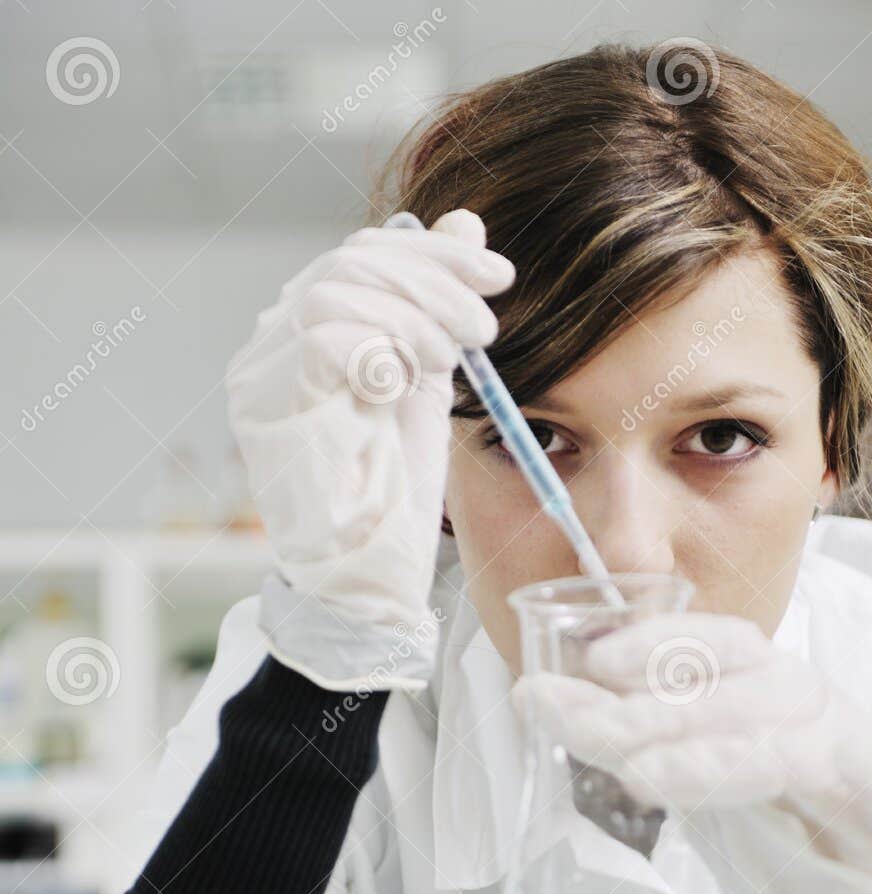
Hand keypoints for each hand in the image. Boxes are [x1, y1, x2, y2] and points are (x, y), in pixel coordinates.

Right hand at [225, 210, 514, 690]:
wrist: (366, 577)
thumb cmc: (393, 493)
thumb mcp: (428, 382)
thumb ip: (435, 307)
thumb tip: (465, 226)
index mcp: (308, 332)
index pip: (362, 255)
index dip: (434, 254)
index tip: (497, 276)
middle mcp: (273, 346)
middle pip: (348, 263)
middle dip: (432, 283)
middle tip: (483, 326)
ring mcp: (261, 375)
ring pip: (334, 294)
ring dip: (411, 318)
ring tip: (450, 359)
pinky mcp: (266, 409)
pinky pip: (320, 342)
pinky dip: (376, 350)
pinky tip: (402, 384)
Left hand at [511, 611, 871, 893]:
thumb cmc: (776, 825)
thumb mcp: (692, 774)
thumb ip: (630, 741)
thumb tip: (542, 700)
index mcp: (764, 680)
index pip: (711, 642)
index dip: (653, 642)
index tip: (588, 661)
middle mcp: (804, 695)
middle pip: (721, 680)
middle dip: (637, 701)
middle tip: (563, 715)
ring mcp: (844, 737)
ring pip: (757, 719)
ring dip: (681, 739)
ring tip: (625, 768)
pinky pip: (800, 768)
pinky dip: (732, 769)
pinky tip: (674, 784)